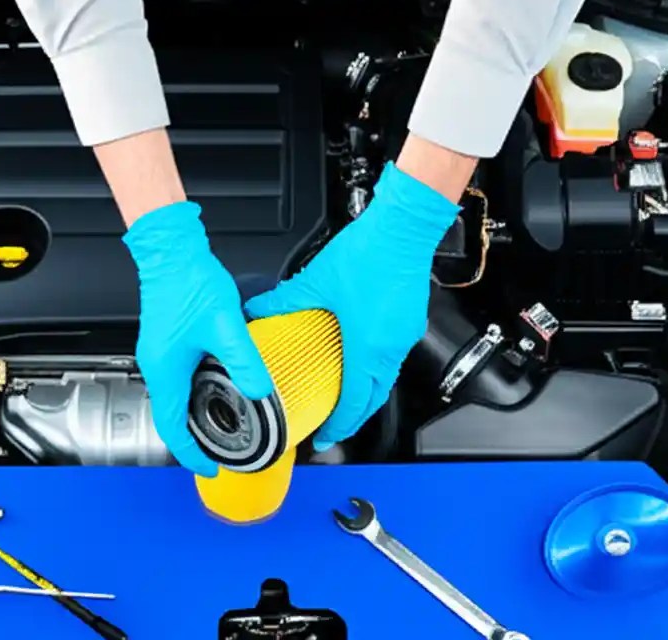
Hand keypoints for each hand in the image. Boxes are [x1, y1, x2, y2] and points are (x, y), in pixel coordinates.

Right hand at [123, 201, 272, 476]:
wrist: (170, 250)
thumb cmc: (187, 281)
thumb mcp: (224, 325)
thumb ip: (244, 359)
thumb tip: (260, 388)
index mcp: (166, 371)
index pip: (173, 429)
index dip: (191, 454)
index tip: (210, 468)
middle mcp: (158, 367)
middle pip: (173, 417)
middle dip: (196, 439)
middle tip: (221, 450)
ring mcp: (161, 355)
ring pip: (177, 399)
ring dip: (197, 415)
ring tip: (225, 423)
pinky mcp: (169, 342)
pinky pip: (181, 379)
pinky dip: (198, 392)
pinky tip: (221, 385)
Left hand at [245, 162, 459, 450]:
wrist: (404, 228)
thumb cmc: (371, 253)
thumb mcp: (317, 281)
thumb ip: (285, 300)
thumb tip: (259, 309)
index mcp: (367, 347)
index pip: (353, 402)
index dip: (337, 425)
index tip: (323, 438)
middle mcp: (390, 348)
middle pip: (374, 399)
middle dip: (353, 419)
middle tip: (332, 427)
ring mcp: (403, 336)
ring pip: (385, 379)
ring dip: (365, 394)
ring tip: (342, 398)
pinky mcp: (408, 322)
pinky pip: (392, 358)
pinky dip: (374, 370)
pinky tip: (357, 360)